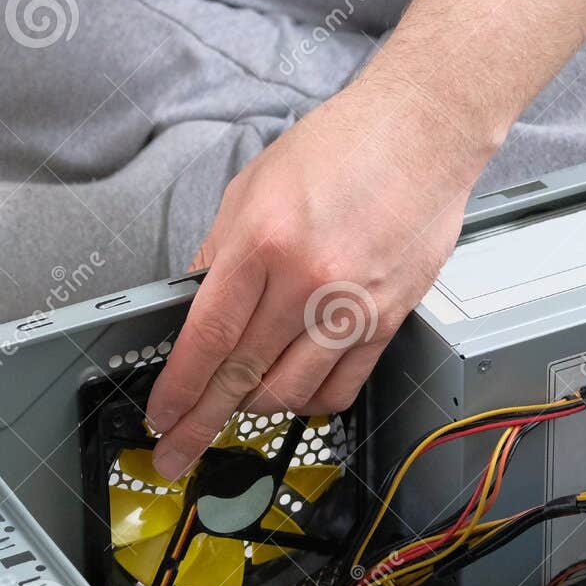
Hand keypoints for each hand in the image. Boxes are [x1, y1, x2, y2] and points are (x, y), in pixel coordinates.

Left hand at [145, 77, 480, 479]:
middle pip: (240, 376)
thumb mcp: (252, 187)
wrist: (423, 130)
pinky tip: (291, 395)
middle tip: (175, 454)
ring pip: (289, 392)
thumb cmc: (342, 146)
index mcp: (263, 243)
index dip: (179, 388)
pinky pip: (340, 387)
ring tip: (234, 410)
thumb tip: (194, 309)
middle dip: (199, 424)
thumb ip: (218, 253)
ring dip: (253, 410)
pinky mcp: (387, 320)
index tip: (162, 415)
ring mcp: (351, 306)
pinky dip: (308, 401)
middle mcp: (306, 281)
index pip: (207, 338)